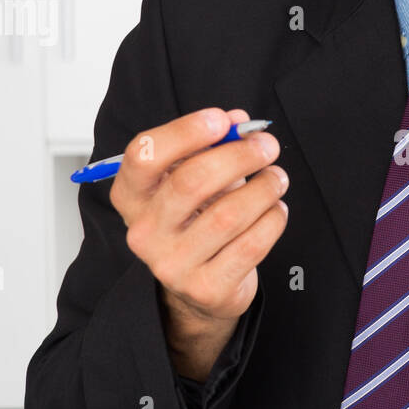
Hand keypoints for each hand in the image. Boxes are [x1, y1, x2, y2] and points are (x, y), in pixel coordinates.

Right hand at [109, 106, 289, 378]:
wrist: (200, 288)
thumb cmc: (197, 221)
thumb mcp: (196, 179)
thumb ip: (213, 146)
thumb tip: (239, 122)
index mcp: (132, 196)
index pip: (145, 155)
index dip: (185, 131)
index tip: (222, 120)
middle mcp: (144, 231)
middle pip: (190, 181)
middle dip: (238, 156)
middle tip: (266, 146)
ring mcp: (172, 264)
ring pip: (227, 215)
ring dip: (263, 188)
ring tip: (277, 178)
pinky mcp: (206, 288)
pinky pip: (250, 245)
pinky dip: (272, 220)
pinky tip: (276, 209)